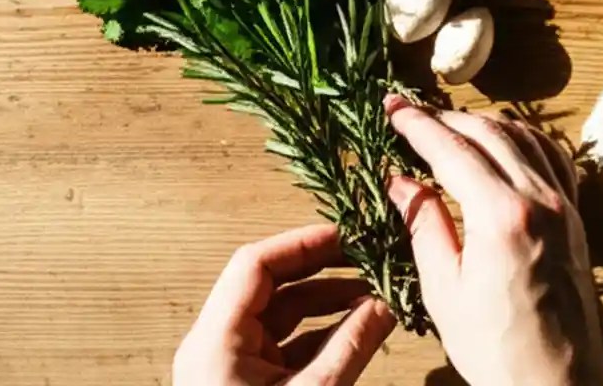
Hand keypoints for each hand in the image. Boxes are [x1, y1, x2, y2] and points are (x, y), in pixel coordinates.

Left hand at [174, 224, 394, 385]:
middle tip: (369, 257)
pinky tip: (361, 328)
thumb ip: (352, 346)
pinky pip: (287, 346)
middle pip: (270, 287)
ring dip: (329, 303)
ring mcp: (231, 367)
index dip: (303, 243)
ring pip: (282, 316)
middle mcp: (216, 346)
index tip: (348, 235)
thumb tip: (386, 303)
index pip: (254, 265)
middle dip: (324, 270)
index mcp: (215, 341)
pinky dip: (323, 334)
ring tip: (376, 295)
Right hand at [384, 95, 602, 385]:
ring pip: (525, 136)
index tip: (392, 108)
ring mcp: (563, 205)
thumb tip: (401, 181)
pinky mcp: (574, 217)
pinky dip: (525, 139)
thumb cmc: (499, 349)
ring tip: (450, 126)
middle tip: (412, 115)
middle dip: (447, 117)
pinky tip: (505, 144)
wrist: (558, 381)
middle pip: (490, 132)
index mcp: (502, 216)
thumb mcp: (444, 290)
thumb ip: (424, 225)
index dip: (418, 124)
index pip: (453, 149)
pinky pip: (553, 158)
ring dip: (485, 123)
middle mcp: (540, 200)